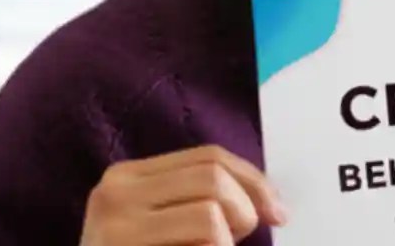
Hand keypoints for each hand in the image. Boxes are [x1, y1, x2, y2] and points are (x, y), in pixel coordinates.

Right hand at [80, 144, 286, 245]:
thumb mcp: (157, 223)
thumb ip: (196, 200)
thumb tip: (267, 199)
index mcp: (127, 177)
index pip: (209, 156)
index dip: (254, 180)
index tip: (278, 211)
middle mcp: (116, 194)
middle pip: (213, 178)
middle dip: (245, 209)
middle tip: (239, 241)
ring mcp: (117, 230)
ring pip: (210, 215)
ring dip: (227, 243)